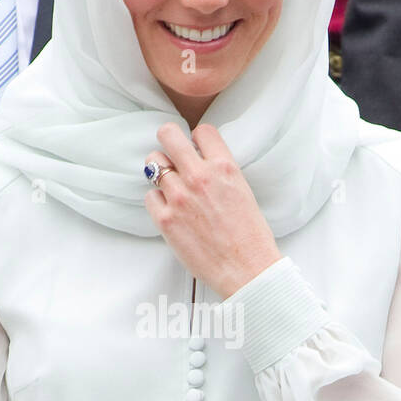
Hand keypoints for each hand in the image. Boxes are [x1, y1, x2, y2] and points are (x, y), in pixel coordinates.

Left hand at [144, 122, 282, 298]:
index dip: (198, 139)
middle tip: (171, 152)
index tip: (197, 149)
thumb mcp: (243, 192)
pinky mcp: (165, 219)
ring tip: (171, 185)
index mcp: (224, 167)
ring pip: (153, 164)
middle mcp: (199, 177)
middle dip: (169, 141)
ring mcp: (179, 197)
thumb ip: (220, 173)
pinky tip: (170, 210)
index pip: (202, 130)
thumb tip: (202, 162)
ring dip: (161, 172)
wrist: (246, 269)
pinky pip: (150, 196)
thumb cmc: (250, 236)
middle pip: (168, 135)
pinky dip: (157, 201)